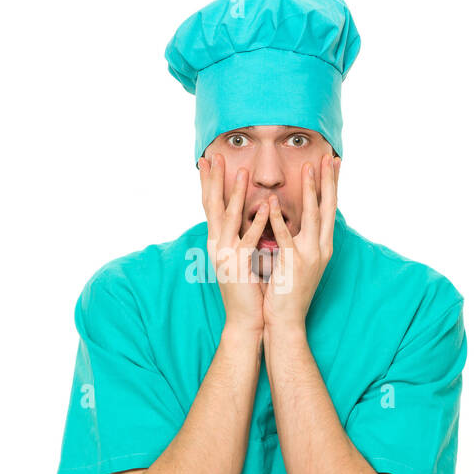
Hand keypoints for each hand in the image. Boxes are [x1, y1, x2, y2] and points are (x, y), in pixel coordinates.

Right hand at [200, 152, 267, 336]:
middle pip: (210, 205)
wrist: (245, 319)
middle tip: (213, 155)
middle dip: (212, 179)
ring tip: (241, 171)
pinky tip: (265, 206)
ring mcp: (225, 255)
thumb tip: (246, 215)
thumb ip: (241, 235)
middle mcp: (216, 244)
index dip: (208, 182)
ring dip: (234, 192)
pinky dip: (257, 222)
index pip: (210, 205)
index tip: (207, 160)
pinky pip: (249, 239)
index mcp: (217, 241)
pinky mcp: (239, 266)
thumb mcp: (241, 256)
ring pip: (227, 217)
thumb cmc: (248, 288)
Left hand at [262, 153, 337, 335]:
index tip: (333, 163)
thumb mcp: (299, 262)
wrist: (285, 322)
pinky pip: (285, 236)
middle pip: (328, 207)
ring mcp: (309, 256)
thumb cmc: (287, 292)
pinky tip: (273, 202)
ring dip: (311, 190)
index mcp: (322, 246)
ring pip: (313, 216)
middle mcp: (321, 248)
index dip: (332, 185)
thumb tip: (298, 222)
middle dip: (329, 180)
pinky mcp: (292, 264)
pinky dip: (278, 218)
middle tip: (330, 156)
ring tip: (307, 167)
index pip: (330, 209)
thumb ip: (300, 241)